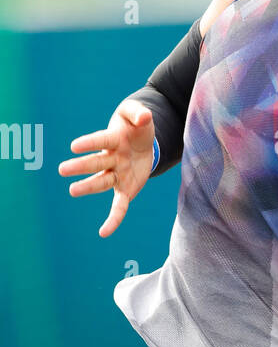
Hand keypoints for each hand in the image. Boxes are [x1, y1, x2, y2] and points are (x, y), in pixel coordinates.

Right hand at [58, 100, 155, 236]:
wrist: (143, 141)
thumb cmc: (137, 126)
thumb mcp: (139, 115)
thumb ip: (139, 113)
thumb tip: (145, 116)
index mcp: (113, 139)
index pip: (100, 141)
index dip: (89, 143)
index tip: (74, 146)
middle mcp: (111, 158)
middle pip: (96, 163)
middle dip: (81, 167)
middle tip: (62, 170)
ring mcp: (116, 174)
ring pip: (101, 182)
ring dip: (88, 187)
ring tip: (73, 190)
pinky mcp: (125, 189)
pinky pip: (119, 206)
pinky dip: (113, 219)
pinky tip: (104, 233)